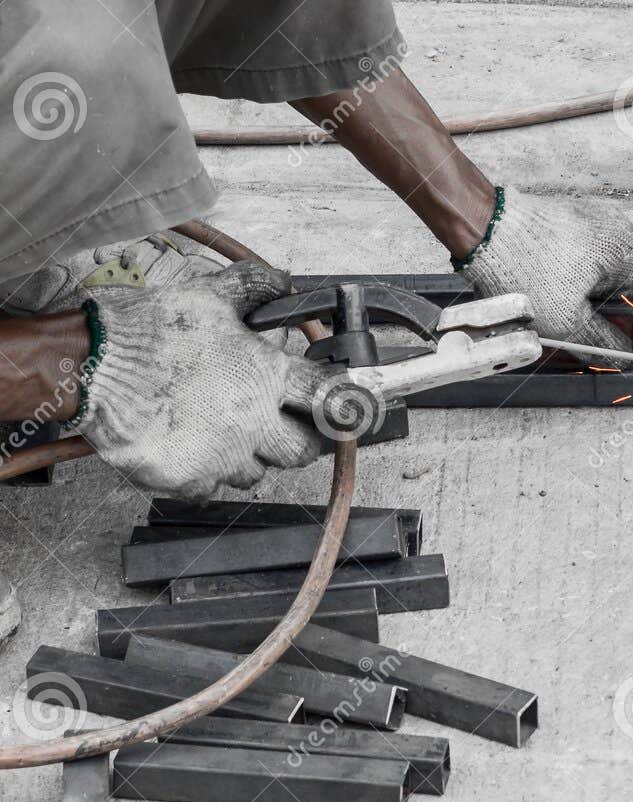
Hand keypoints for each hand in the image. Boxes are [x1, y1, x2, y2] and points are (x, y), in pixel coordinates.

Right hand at [73, 264, 334, 498]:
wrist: (92, 362)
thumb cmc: (150, 330)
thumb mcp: (210, 295)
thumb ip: (254, 287)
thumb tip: (283, 281)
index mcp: (266, 379)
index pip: (330, 399)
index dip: (341, 404)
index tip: (340, 409)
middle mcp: (253, 423)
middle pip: (302, 451)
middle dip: (295, 439)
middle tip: (278, 425)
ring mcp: (222, 456)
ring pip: (257, 473)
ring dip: (249, 456)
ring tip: (223, 430)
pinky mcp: (188, 479)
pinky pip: (212, 488)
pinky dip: (207, 473)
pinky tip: (192, 447)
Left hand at [457, 187, 632, 348]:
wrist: (482, 228)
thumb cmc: (525, 267)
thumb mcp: (568, 322)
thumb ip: (603, 343)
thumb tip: (623, 356)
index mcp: (628, 251)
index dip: (628, 329)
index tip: (612, 346)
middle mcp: (616, 232)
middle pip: (619, 289)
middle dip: (600, 316)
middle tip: (577, 336)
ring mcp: (591, 223)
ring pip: (596, 278)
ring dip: (581, 302)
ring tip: (556, 316)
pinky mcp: (566, 223)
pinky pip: (577, 263)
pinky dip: (567, 284)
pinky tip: (547, 297)